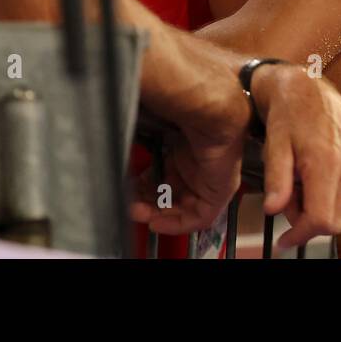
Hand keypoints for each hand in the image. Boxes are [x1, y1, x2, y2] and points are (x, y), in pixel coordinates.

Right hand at [130, 119, 242, 235]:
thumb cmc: (188, 117)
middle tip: (130, 207)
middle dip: (149, 205)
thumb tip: (119, 159)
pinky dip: (176, 224)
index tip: (130, 195)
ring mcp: (211, 182)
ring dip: (159, 216)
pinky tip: (157, 222)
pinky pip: (199, 218)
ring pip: (183, 209)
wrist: (209, 117)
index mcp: (185, 155)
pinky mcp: (220, 194)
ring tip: (138, 214)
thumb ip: (144, 155)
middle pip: (172, 197)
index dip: (145, 190)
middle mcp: (198, 170)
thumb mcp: (160, 141)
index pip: (164, 181)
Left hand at [250, 64, 340, 250]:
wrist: (311, 88)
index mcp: (327, 160)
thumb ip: (276, 180)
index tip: (284, 239)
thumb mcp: (274, 144)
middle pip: (337, 223)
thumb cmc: (290, 112)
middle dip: (310, 224)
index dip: (301, 235)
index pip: (322, 219)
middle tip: (289, 204)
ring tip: (303, 192)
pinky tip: (320, 188)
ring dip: (325, 216)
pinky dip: (340, 206)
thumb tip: (273, 209)